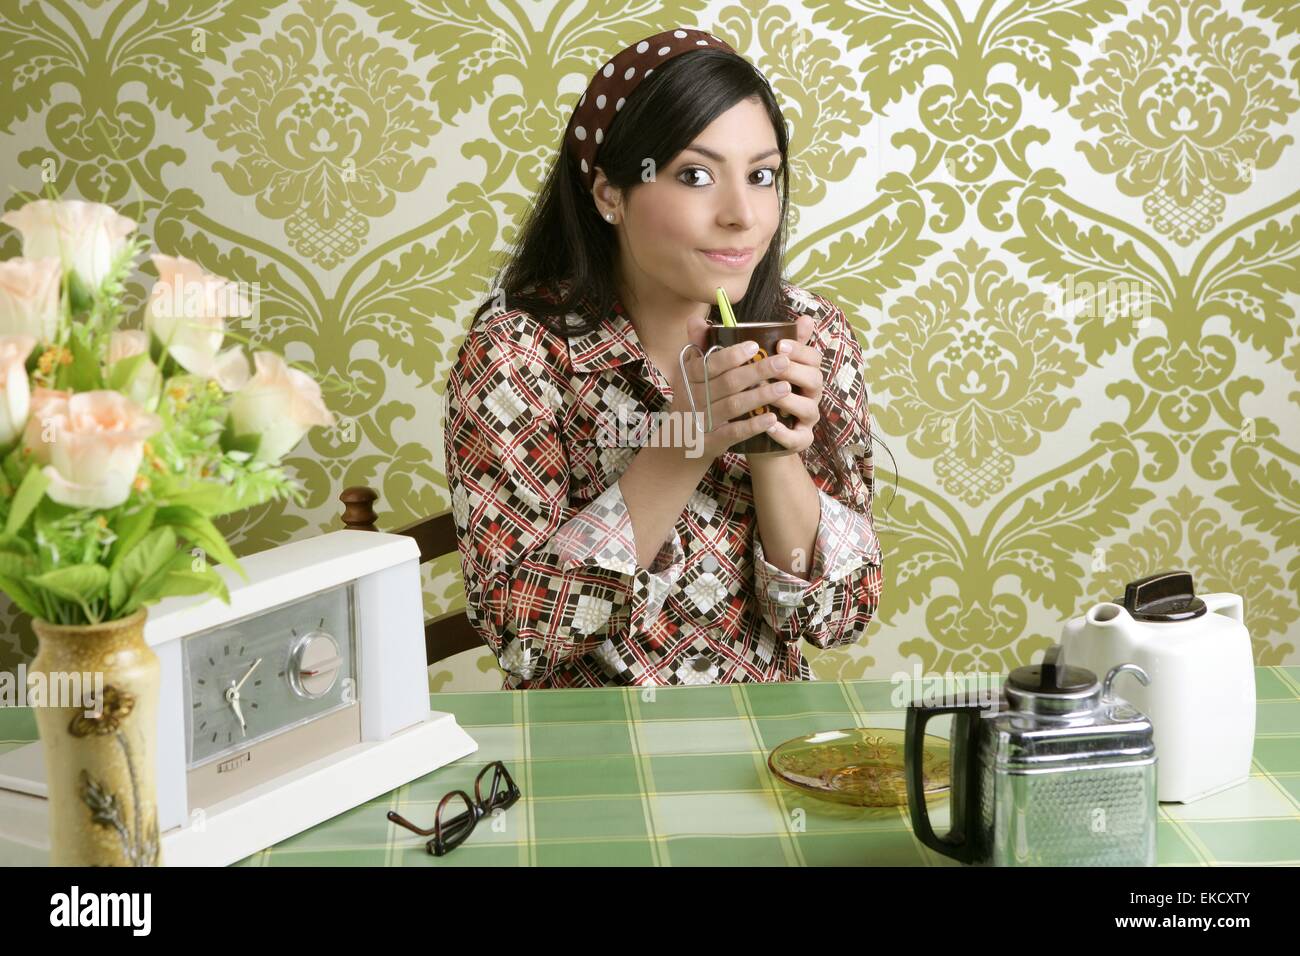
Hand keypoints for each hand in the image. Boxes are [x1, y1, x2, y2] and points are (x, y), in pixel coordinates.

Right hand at [670, 313, 797, 461]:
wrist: (678, 444)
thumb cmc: (692, 400)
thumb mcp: (688, 375)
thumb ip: (697, 347)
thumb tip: (696, 318)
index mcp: (688, 377)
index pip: (710, 363)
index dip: (732, 355)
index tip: (756, 345)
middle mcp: (692, 398)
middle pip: (727, 383)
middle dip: (756, 371)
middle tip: (782, 362)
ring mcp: (701, 421)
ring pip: (733, 406)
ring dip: (760, 396)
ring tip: (785, 388)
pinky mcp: (710, 442)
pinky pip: (733, 432)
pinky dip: (752, 425)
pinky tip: (771, 418)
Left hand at [756, 314, 821, 454]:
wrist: (758, 434)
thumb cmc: (764, 394)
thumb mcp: (770, 368)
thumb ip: (780, 343)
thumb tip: (803, 317)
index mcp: (806, 374)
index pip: (813, 357)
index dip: (799, 350)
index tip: (778, 344)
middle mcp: (811, 395)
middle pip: (815, 380)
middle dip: (794, 371)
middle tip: (774, 365)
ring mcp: (807, 419)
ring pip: (808, 408)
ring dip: (789, 401)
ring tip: (769, 396)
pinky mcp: (800, 440)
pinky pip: (798, 438)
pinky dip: (784, 433)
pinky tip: (769, 425)